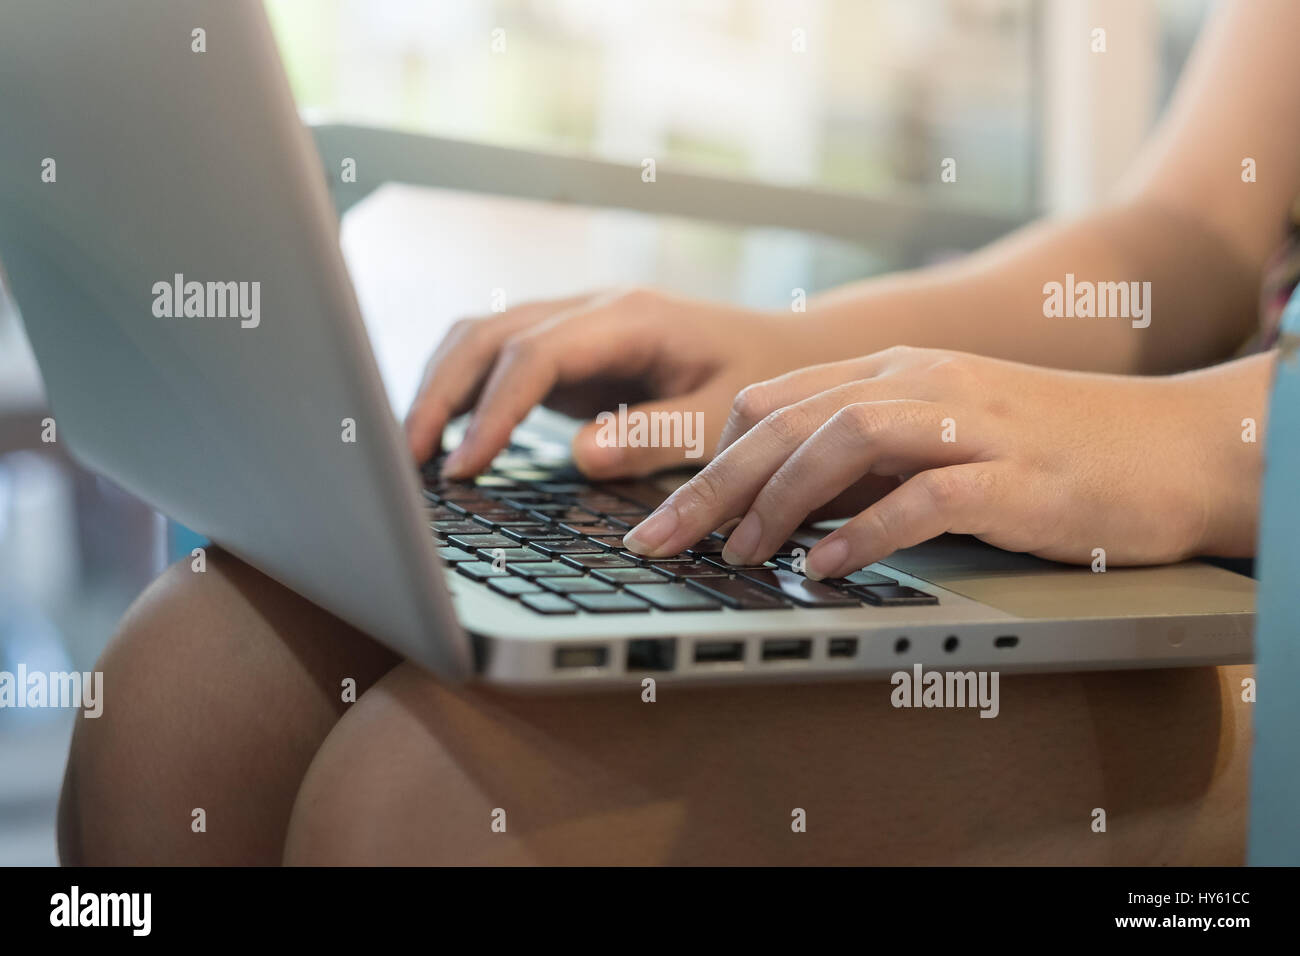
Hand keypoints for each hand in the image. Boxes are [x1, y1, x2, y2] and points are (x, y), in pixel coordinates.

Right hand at [406, 288, 828, 478]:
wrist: (780, 351)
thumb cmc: (757, 383)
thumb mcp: (724, 417)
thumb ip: (656, 436)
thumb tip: (579, 455)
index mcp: (629, 319)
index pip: (536, 355)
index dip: (494, 411)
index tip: (465, 467)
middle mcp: (591, 311)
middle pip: (489, 334)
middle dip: (441, 394)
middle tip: (411, 462)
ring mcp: (575, 326)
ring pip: (482, 337)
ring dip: (441, 387)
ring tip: (413, 452)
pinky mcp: (568, 352)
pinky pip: (498, 358)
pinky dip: (463, 390)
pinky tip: (446, 434)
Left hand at [624, 346, 1264, 576]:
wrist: (1173, 444)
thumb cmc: (1050, 448)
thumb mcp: (943, 434)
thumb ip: (867, 455)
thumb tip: (784, 502)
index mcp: (896, 370)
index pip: (773, 402)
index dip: (708, 458)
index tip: (665, 513)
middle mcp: (921, 383)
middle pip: (786, 421)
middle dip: (709, 485)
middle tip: (657, 543)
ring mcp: (968, 423)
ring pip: (842, 440)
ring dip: (776, 502)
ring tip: (737, 556)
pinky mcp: (1012, 474)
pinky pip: (922, 497)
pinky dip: (864, 532)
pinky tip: (824, 567)